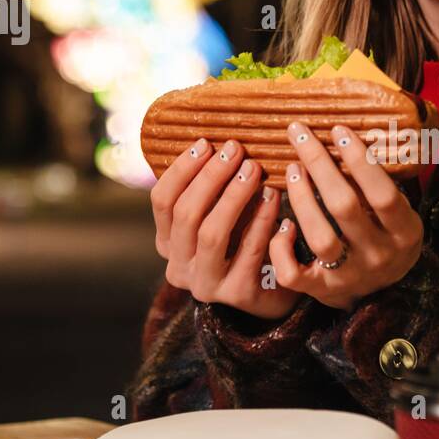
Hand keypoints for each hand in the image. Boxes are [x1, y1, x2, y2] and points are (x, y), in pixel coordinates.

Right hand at [150, 138, 299, 320]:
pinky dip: (263, 221)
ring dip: (234, 196)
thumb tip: (220, 142)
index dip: (182, 169)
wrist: (276, 290)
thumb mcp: (223, 214)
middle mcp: (179, 268)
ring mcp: (207, 285)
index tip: (206, 143)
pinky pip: (250, 251)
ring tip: (255, 170)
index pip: (162, 201)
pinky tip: (276, 199)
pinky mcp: (238, 295)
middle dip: (211, 176)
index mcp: (168, 244)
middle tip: (236, 150)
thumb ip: (214, 189)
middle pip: (186, 214)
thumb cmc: (246, 240)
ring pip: (212, 233)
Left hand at [271, 121, 423, 310]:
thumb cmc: (388, 237)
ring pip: (319, 237)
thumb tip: (347, 136)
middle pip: (345, 206)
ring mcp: (349, 276)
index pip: (383, 193)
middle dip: (320, 164)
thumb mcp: (400, 214)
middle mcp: (379, 255)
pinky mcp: (322, 291)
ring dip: (301, 198)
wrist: (385, 293)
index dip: (360, 161)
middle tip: (300, 135)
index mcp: (404, 233)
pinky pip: (293, 273)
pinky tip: (282, 224)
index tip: (338, 131)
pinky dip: (281, 249)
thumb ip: (381, 185)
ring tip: (292, 169)